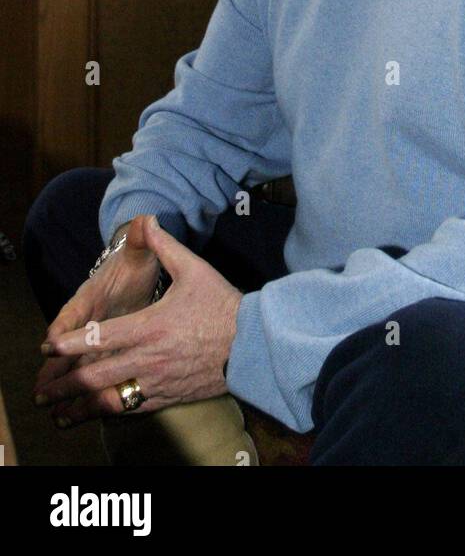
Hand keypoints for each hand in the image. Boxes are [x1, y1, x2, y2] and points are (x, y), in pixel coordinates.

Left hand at [33, 217, 242, 426]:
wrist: (252, 344)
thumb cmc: (222, 304)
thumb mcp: (194, 269)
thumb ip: (166, 246)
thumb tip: (148, 221)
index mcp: (149, 326)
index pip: (99, 338)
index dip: (70, 344)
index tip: (49, 347)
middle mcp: (148, 358)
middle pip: (96, 376)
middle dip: (64, 383)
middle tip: (42, 390)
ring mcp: (157, 382)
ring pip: (109, 400)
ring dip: (80, 407)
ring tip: (58, 411)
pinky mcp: (167, 397)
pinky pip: (131, 409)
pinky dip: (108, 412)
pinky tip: (96, 414)